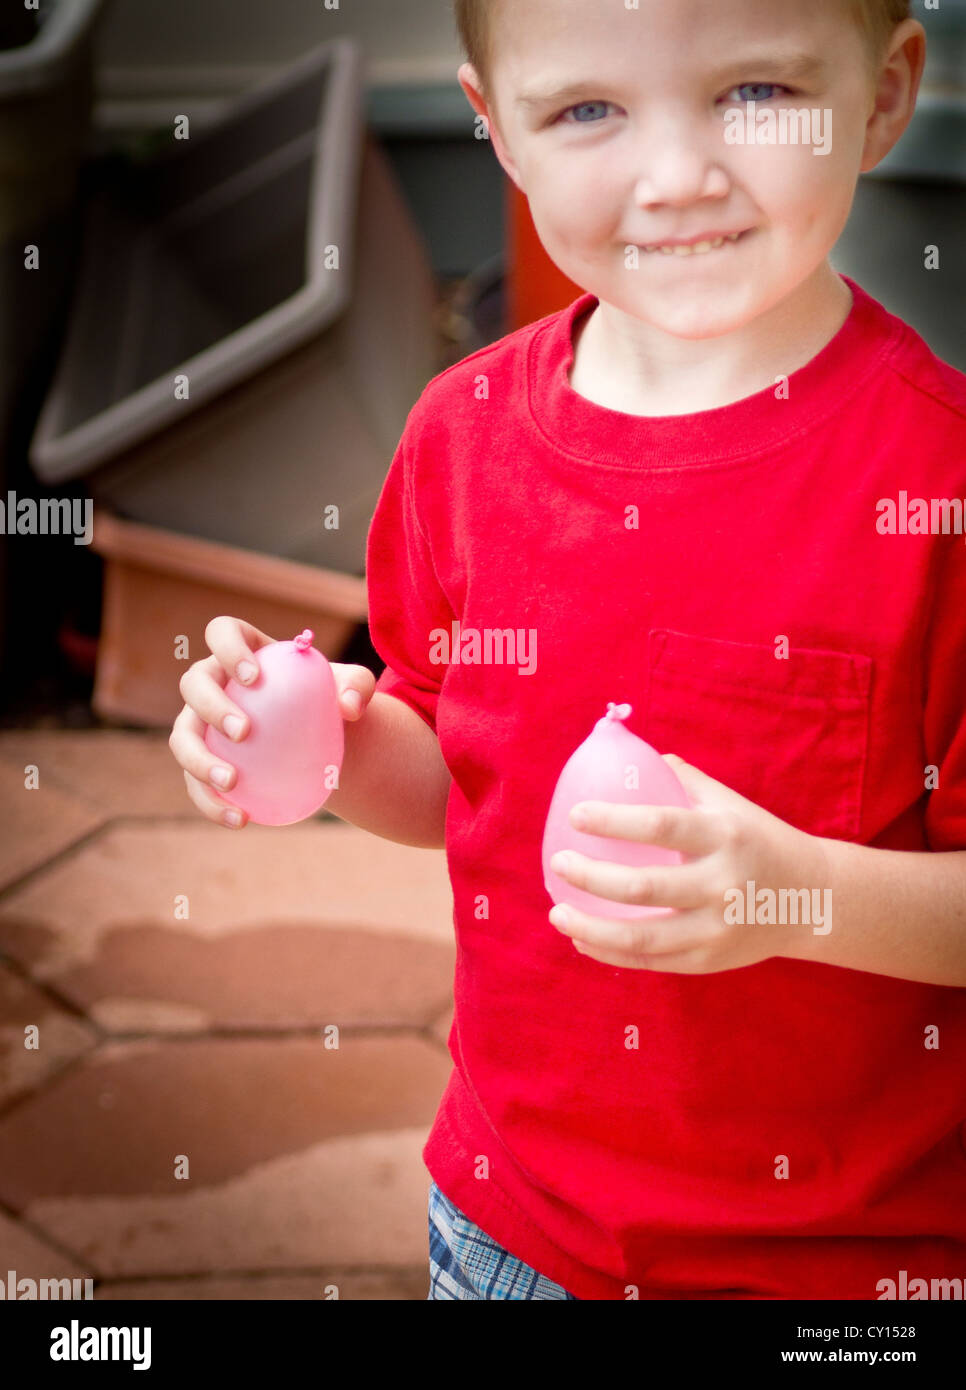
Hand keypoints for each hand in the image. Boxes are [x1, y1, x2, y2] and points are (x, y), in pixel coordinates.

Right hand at [168, 615, 375, 827]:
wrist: (319, 738)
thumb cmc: (329, 701)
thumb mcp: (353, 688)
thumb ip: (357, 688)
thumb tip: (348, 708)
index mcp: (244, 651)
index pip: (222, 633)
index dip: (228, 648)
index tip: (253, 677)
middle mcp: (214, 682)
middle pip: (193, 683)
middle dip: (211, 705)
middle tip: (244, 732)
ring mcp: (201, 723)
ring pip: (182, 737)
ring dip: (198, 760)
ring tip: (232, 782)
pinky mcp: (204, 762)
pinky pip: (196, 784)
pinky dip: (212, 804)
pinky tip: (240, 820)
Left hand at [547, 754, 828, 973]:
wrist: (812, 898)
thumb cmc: (756, 840)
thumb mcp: (729, 804)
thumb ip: (680, 780)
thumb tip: (623, 751)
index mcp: (724, 836)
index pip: (661, 826)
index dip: (614, 821)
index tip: (576, 815)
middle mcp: (721, 885)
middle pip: (643, 887)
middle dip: (590, 877)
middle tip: (559, 863)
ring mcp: (716, 929)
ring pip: (641, 937)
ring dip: (590, 928)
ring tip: (556, 913)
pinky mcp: (709, 961)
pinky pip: (651, 962)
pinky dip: (610, 952)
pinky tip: (582, 939)